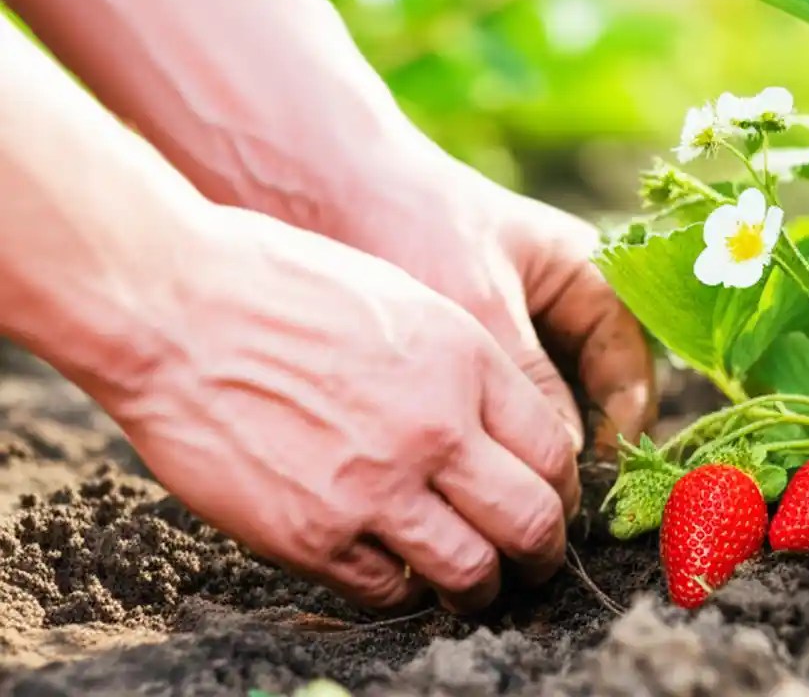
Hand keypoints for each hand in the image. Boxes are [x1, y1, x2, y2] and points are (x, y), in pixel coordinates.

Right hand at [105, 205, 579, 610]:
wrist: (173, 307)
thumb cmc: (283, 288)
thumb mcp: (405, 301)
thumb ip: (464, 370)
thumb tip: (501, 434)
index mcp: (466, 361)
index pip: (555, 453)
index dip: (563, 492)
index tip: (551, 503)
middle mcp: (435, 428)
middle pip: (532, 522)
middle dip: (543, 554)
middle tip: (534, 562)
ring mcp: (375, 486)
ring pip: (470, 573)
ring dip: (482, 588)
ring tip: (474, 584)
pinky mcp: (313, 534)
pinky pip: (387, 591)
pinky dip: (404, 590)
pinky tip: (396, 571)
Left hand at [331, 151, 655, 454]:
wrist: (324, 187)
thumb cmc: (414, 227)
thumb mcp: (480, 309)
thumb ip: (530, 384)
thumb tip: (564, 462)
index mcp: (588, 275)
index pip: (630, 359)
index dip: (625, 417)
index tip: (600, 467)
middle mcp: (563, 305)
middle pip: (599, 390)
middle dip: (586, 439)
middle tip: (562, 493)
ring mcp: (522, 328)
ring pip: (553, 403)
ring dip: (539, 443)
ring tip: (520, 486)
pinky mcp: (478, 351)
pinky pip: (507, 404)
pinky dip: (499, 434)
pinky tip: (479, 465)